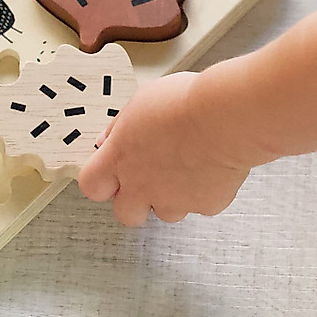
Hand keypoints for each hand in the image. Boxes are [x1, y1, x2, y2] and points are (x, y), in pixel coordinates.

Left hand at [77, 72, 252, 225]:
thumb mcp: (141, 102)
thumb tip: (109, 139)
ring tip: (187, 168)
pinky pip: (201, 205)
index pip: (91, 185)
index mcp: (119, 156)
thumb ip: (121, 127)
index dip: (100, 183)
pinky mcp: (203, 205)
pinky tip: (211, 168)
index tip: (109, 175)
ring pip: (166, 213)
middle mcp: (142, 184)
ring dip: (173, 197)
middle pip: (125, 214)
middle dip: (135, 202)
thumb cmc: (187, 103)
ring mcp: (172, 199)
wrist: (226, 117)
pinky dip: (205, 191)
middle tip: (148, 182)